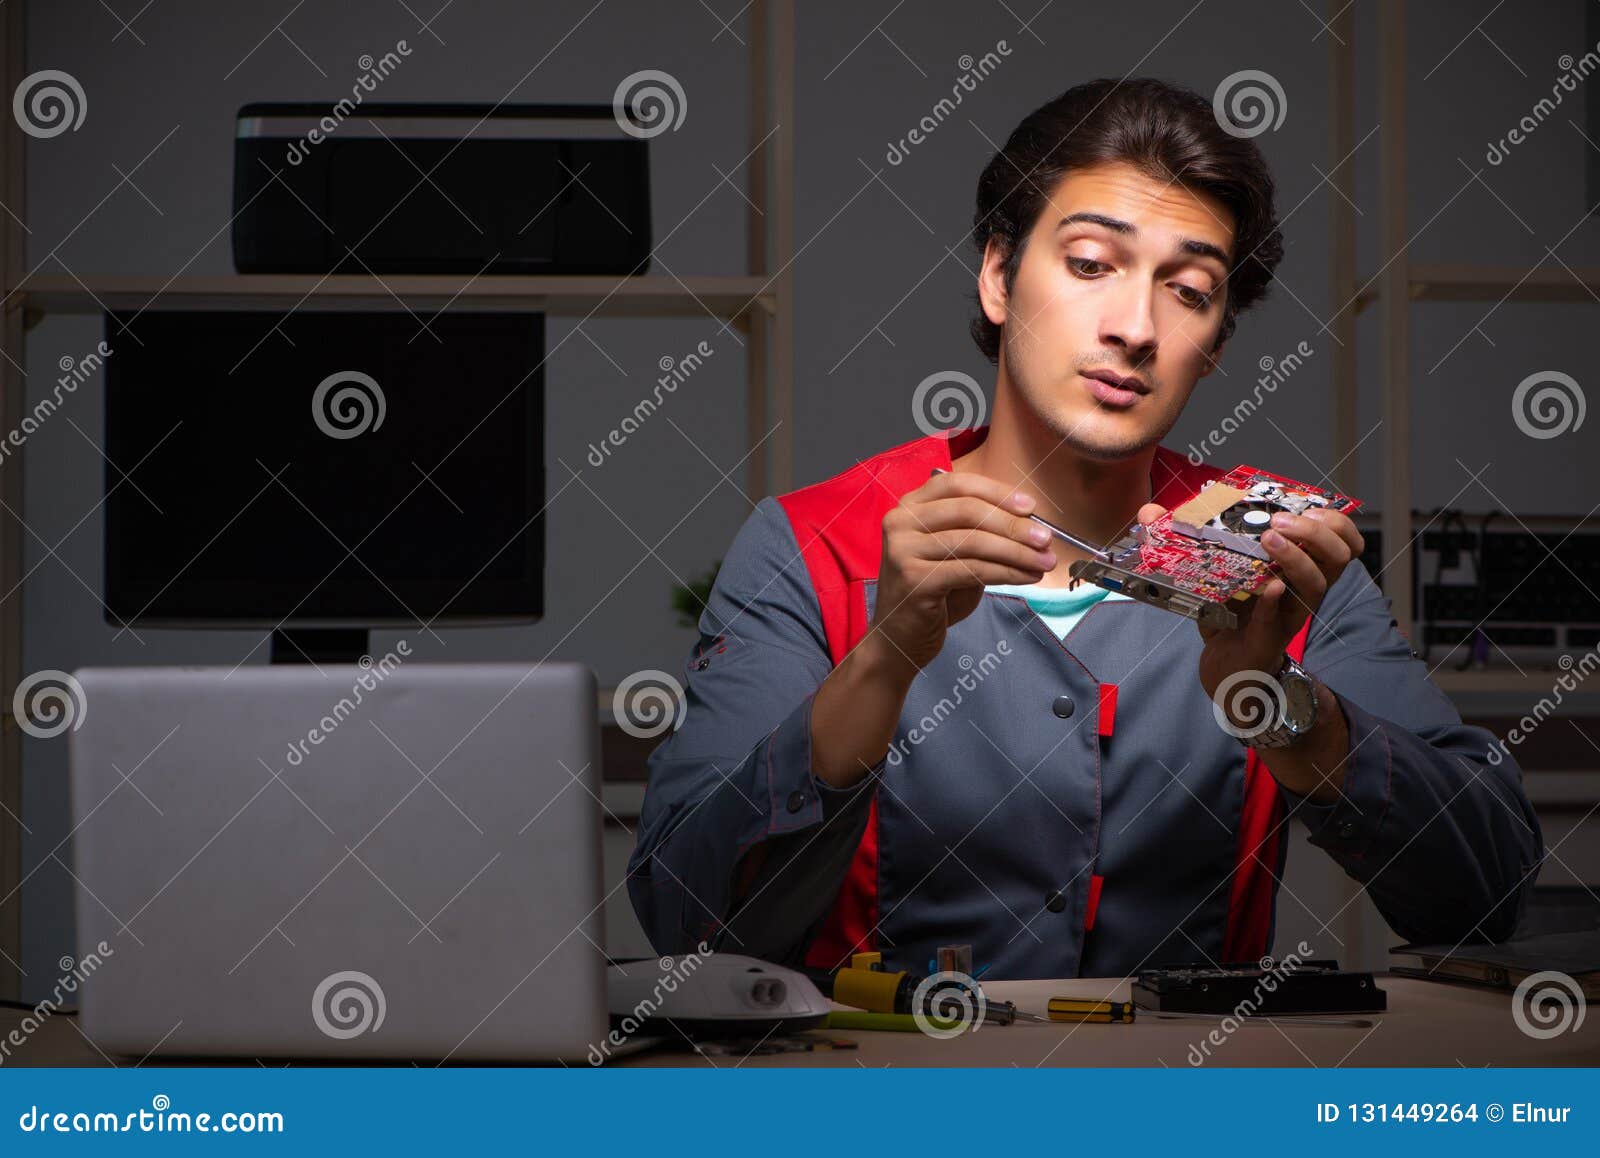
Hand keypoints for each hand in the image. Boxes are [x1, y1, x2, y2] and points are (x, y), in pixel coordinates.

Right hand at [866, 469, 1056, 676]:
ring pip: (974, 541)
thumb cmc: (932, 592)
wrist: (898, 637)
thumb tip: (1031, 525)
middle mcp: (901, 522)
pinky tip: (1026, 577)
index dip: (997, 492)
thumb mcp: (954, 552)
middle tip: (1046, 538)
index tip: (1030, 506)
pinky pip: (972, 570)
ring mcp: (903, 550)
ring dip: (1017, 552)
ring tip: (1044, 561)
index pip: (958, 485)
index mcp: (910, 506)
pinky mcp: (914, 579)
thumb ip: (980, 532)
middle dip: (1014, 524)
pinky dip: (1006, 572)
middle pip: (969, 510)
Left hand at [1133, 501, 1365, 704]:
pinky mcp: (1269, 639)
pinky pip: (1278, 619)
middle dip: (1316, 531)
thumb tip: (1149, 511)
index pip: (1339, 540)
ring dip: (1297, 559)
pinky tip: (1268, 587)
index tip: (1310, 504)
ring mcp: (1288, 615)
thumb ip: (1184, 541)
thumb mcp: (1211, 573)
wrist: (1224, 667)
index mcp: (1295, 567)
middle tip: (1280, 522)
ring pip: (1317, 585)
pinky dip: (1272, 602)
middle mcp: (1300, 589)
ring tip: (1271, 541)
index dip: (1335, 520)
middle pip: (1338, 556)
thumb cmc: (1227, 615)